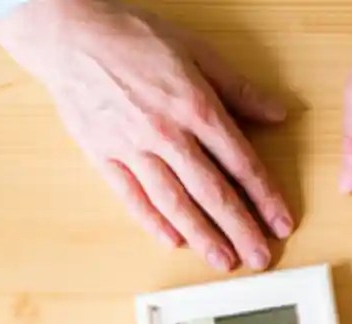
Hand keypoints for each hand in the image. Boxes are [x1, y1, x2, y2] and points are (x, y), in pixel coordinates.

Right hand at [0, 0, 293, 271]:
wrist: (69, 33)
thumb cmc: (134, 37)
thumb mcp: (197, 51)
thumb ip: (239, 88)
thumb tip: (278, 113)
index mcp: (196, 107)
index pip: (240, 163)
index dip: (265, 197)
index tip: (281, 223)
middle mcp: (167, 134)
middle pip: (212, 191)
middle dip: (240, 229)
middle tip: (260, 258)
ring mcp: (133, 148)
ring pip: (174, 202)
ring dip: (202, 235)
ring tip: (223, 261)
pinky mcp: (103, 156)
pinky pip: (132, 196)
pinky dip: (153, 221)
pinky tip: (174, 241)